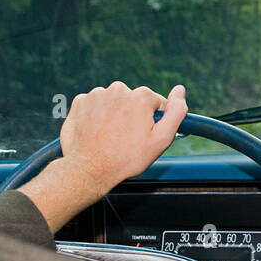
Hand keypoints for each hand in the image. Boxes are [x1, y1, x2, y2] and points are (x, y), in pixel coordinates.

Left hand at [60, 81, 187, 194]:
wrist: (89, 170)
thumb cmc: (126, 158)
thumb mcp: (161, 140)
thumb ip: (176, 112)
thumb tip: (180, 91)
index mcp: (140, 96)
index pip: (155, 103)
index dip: (152, 120)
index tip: (144, 134)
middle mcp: (118, 90)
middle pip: (133, 100)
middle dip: (133, 115)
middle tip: (128, 138)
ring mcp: (97, 95)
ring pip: (113, 102)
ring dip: (114, 115)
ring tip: (111, 136)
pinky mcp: (80, 102)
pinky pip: (95, 105)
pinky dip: (97, 115)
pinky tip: (98, 132)